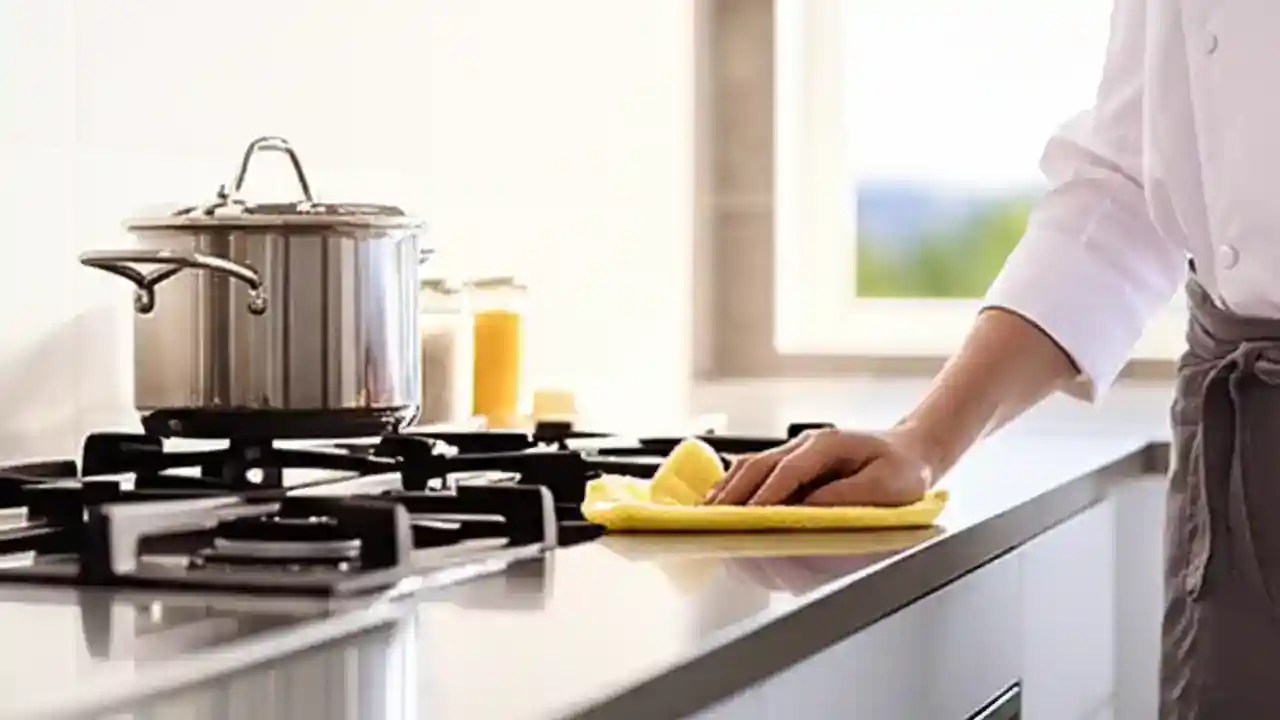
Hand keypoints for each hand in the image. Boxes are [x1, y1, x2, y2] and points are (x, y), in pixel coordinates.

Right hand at [703, 428, 933, 506]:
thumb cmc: (903, 469)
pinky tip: (721, 500)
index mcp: (827, 445)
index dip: (766, 496)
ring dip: (728, 490)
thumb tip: (807, 509)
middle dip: (735, 495)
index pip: (787, 471)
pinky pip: (757, 472)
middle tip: (714, 519)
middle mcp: (805, 444)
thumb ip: (847, 496)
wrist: (910, 449)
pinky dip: (735, 486)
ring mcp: (796, 451)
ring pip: (751, 467)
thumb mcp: (888, 485)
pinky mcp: (793, 464)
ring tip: (708, 512)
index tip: (749, 518)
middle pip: (758, 467)